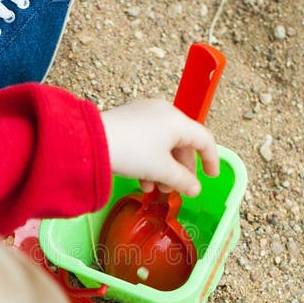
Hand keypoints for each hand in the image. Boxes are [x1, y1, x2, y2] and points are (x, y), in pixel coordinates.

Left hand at [101, 99, 218, 197]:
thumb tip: (195, 190)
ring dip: (163, 169)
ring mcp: (145, 114)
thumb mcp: (161, 170)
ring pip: (164, 144)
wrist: (91, 141)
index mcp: (177, 120)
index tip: (211, 176)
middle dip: (180, 169)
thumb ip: (182, 181)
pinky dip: (150, 160)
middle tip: (176, 188)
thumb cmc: (131, 151)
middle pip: (183, 143)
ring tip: (155, 188)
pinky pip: (148, 140)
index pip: (204, 139)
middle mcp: (164, 112)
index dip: (211, 160)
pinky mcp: (129, 119)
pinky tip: (141, 179)